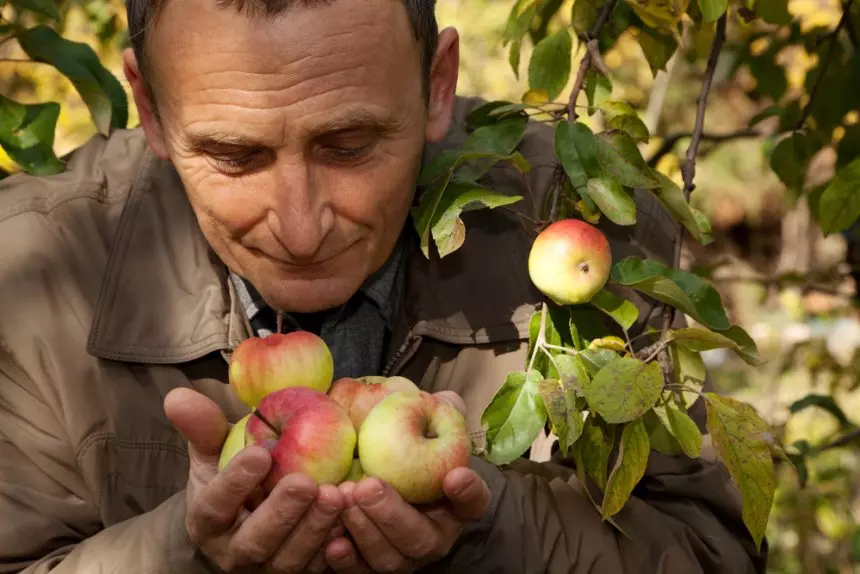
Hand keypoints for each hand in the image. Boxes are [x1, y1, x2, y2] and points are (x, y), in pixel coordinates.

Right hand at [165, 387, 343, 572]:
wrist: (249, 520)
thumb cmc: (232, 475)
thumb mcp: (213, 452)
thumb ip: (202, 428)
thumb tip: (178, 396)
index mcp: (208, 521)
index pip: (214, 506)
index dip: (235, 483)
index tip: (259, 453)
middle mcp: (234, 553)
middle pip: (256, 540)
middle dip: (283, 512)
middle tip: (308, 482)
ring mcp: (269, 568)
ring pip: (291, 559)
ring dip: (315, 528)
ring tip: (337, 494)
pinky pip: (320, 568)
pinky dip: (337, 548)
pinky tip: (353, 519)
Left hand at [324, 391, 491, 573]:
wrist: (365, 477)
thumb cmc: (399, 450)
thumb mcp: (419, 427)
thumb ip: (435, 414)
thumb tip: (445, 399)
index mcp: (453, 504)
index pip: (473, 501)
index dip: (468, 492)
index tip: (455, 475)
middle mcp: (432, 536)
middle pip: (421, 538)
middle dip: (393, 515)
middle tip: (367, 486)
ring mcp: (401, 558)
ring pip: (389, 559)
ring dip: (365, 532)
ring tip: (343, 502)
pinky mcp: (368, 568)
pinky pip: (359, 573)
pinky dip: (346, 561)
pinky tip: (331, 542)